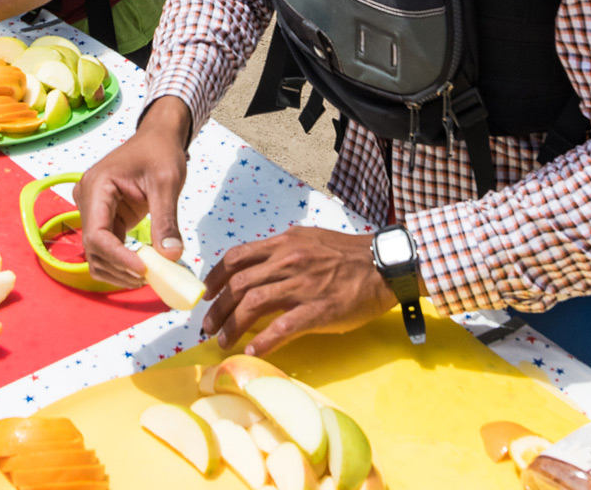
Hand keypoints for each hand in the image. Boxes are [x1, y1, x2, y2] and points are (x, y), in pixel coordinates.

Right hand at [78, 96, 191, 286]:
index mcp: (97, 186)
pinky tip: (144, 267)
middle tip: (151, 278)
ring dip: (119, 270)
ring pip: (98, 253)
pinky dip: (123, 262)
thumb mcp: (167, 182)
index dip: (117, 257)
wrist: (157, 138)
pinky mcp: (105, 218)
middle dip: (120, 267)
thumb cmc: (159, 151)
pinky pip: (108, 247)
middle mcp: (87, 199)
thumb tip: (171, 255)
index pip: (96, 233)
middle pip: (94, 248)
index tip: (144, 270)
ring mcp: (94, 210)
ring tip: (149, 275)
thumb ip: (166, 219)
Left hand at [201, 227, 397, 354]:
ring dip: (232, 326)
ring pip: (253, 304)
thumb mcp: (308, 240)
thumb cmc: (346, 254)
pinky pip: (283, 327)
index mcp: (283, 244)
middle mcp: (287, 261)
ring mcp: (301, 285)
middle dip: (217, 308)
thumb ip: (281, 251)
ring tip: (223, 342)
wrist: (383, 265)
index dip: (216, 278)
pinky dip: (263, 341)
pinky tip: (252, 350)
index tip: (207, 295)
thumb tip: (257, 265)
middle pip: (238, 284)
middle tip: (208, 327)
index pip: (236, 258)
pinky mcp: (318, 309)